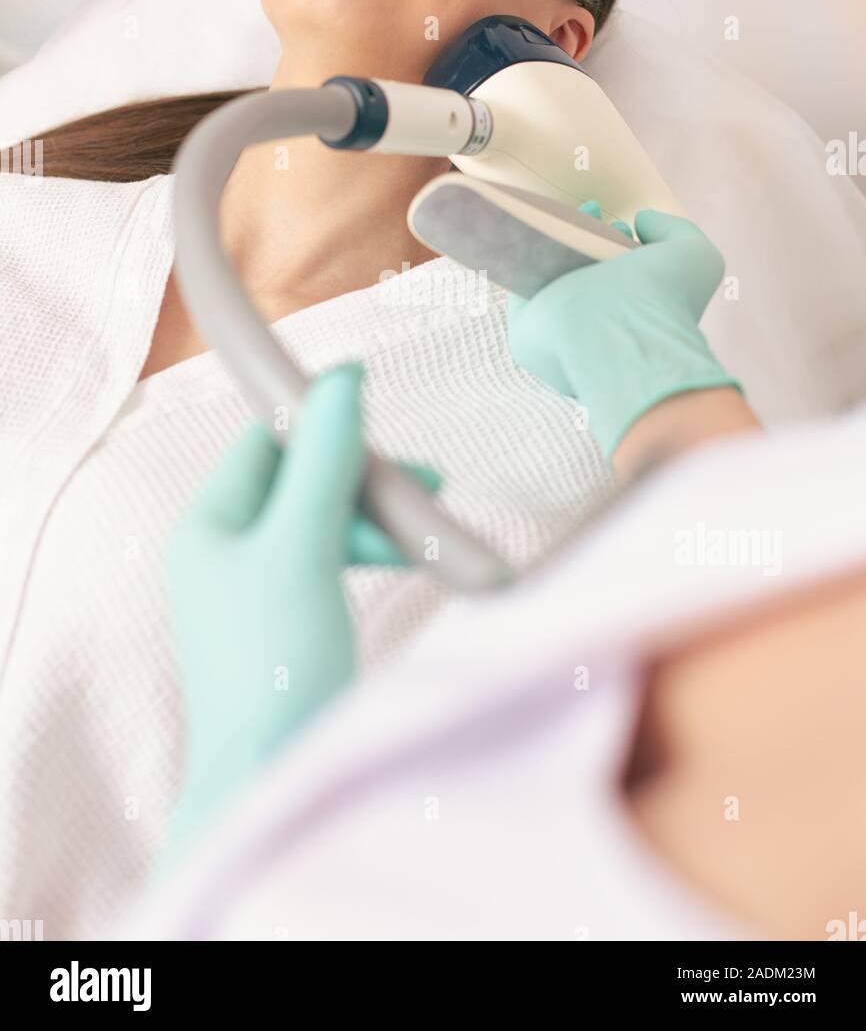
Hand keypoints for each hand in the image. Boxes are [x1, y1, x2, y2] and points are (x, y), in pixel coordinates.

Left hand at [161, 361, 439, 863]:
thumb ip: (324, 460)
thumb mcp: (303, 546)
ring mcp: (256, 591)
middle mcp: (224, 552)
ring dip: (373, 519)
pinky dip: (369, 556)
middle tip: (427, 488)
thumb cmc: (277, 659)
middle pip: (299, 481)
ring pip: (322, 523)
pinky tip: (406, 563)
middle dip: (362, 480)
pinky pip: (330, 564)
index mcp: (208, 524)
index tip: (388, 436)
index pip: (266, 442)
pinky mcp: (288, 626)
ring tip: (427, 536)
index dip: (324, 428)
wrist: (272, 779)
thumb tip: (343, 374)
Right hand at [507, 203, 742, 462]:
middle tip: (595, 214)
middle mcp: (597, 334)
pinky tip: (546, 222)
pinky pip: (519, 288)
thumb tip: (642, 222)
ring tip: (579, 215)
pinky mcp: (527, 333)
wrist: (620, 327)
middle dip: (588, 239)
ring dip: (561, 242)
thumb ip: (673, 231)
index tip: (623, 226)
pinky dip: (526, 254)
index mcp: (632, 326)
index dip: (618, 248)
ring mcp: (560, 336)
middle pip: (582, 278)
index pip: (618, 286)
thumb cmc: (666, 301)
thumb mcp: (697, 258)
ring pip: (551, 280)